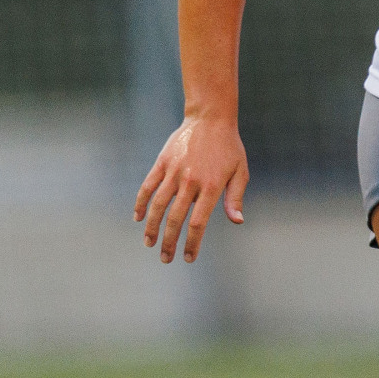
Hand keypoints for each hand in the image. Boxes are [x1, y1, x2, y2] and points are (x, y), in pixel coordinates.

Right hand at [134, 116, 248, 262]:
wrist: (210, 118)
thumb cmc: (229, 148)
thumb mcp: (240, 172)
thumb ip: (235, 198)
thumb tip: (237, 222)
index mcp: (211, 187)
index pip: (198, 222)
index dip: (192, 243)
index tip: (188, 258)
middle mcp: (190, 181)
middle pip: (175, 219)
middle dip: (169, 242)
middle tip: (166, 259)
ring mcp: (174, 172)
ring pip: (158, 205)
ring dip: (151, 227)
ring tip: (149, 244)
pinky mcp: (162, 163)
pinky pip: (148, 186)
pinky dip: (141, 203)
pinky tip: (138, 218)